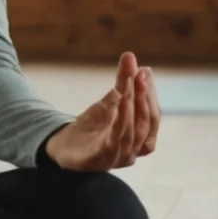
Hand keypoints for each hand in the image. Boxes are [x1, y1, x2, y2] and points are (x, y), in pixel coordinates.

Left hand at [43, 52, 159, 171]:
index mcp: (140, 142)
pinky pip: (107, 146)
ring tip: (125, 87)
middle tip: (138, 75)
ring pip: (127, 134)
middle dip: (141, 99)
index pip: (153, 118)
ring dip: (128, 109)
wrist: (64, 146)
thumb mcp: (109, 101)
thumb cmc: (94, 126)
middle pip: (142, 126)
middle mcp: (131, 154)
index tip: (144, 72)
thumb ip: (122, 82)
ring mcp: (113, 160)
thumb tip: (130, 56)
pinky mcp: (93, 162)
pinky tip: (111, 106)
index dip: (150, 95)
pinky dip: (112, 126)